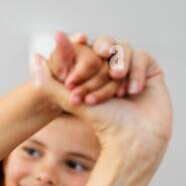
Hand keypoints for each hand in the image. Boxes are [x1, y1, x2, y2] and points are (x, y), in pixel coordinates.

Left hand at [32, 43, 170, 158]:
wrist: (134, 140)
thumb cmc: (104, 124)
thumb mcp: (71, 101)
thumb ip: (49, 83)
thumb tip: (34, 59)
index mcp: (93, 74)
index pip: (88, 50)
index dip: (84, 49)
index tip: (83, 50)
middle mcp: (112, 70)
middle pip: (107, 45)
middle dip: (103, 48)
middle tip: (102, 52)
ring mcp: (132, 70)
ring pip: (124, 49)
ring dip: (119, 64)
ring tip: (118, 88)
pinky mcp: (151, 72)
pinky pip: (142, 57)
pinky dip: (136, 71)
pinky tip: (132, 92)